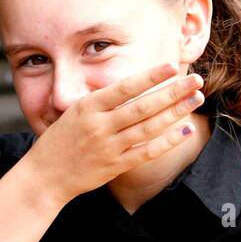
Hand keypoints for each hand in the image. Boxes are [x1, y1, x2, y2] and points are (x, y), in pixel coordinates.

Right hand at [25, 64, 205, 206]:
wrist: (44, 176)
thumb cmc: (60, 140)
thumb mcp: (74, 112)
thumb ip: (102, 101)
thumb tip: (132, 85)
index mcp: (88, 107)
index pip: (125, 87)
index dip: (150, 76)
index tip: (171, 66)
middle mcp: (99, 126)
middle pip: (143, 107)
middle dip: (172, 92)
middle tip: (196, 80)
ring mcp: (109, 147)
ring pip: (149, 128)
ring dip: (176, 112)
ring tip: (195, 99)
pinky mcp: (115, 166)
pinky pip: (147, 152)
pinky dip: (167, 142)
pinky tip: (184, 130)